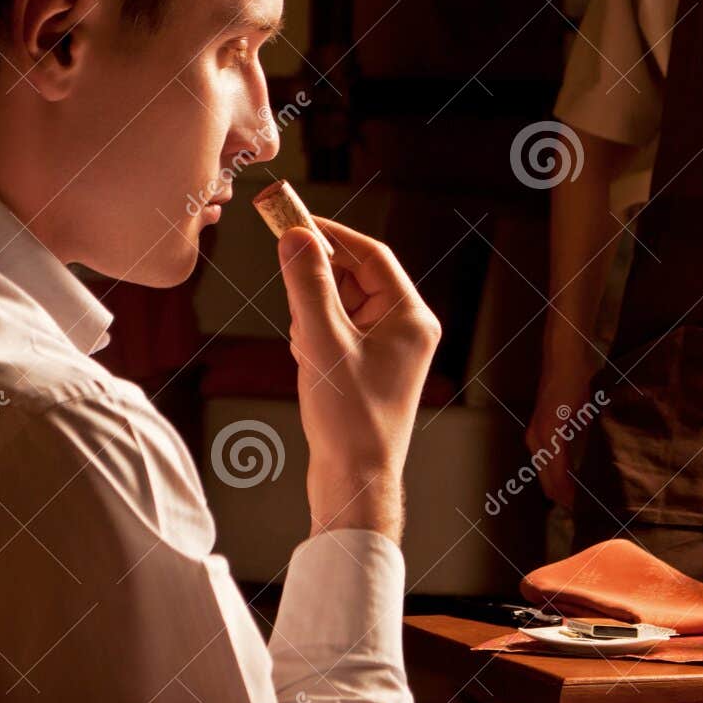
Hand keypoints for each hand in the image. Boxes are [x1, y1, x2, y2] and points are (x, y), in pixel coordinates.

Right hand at [277, 218, 441, 537]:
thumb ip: (307, 284)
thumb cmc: (350, 419)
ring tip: (308, 350)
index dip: (330, 235)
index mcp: (411, 317)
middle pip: (354, 278)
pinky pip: (336, 332)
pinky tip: (309, 363)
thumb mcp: (321, 341)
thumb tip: (295, 237)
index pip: (370, 255)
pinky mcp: (368, 368)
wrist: (355, 481)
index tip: (292, 221)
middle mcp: (406, 330)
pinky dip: (314, 338)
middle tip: (292, 297)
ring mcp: (388, 350)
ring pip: (340, 305)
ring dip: (313, 317)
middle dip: (317, 286)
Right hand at [526, 366, 591, 508]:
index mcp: (550, 438)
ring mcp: (534, 435)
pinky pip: (544, 462)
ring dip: (559, 489)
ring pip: (544, 474)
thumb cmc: (579, 381)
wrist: (563, 357)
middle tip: (586, 514)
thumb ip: (593, 440)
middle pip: (547, 483)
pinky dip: (556, 475)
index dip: (571, 499)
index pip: (557, 481)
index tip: (587, 513)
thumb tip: (606, 468)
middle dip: (564, 499)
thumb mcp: (590, 412)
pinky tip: (571, 479)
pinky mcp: (537, 431)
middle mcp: (537, 440)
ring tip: (579, 501)